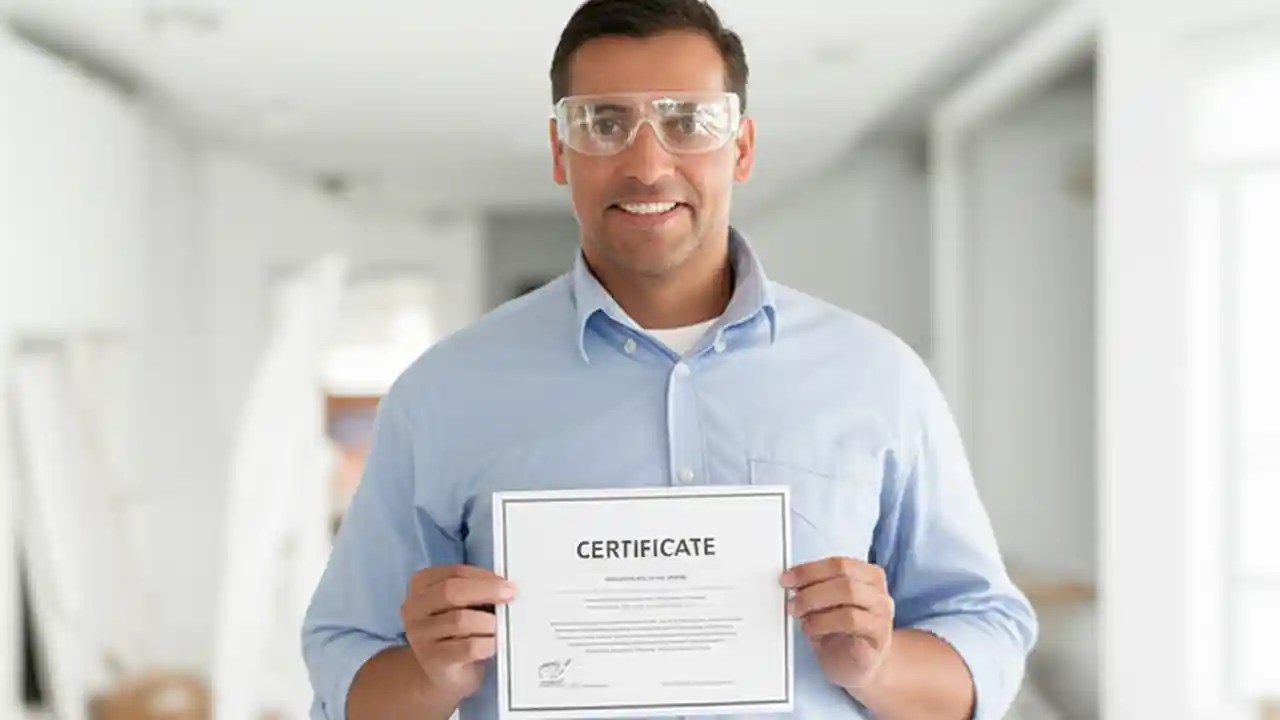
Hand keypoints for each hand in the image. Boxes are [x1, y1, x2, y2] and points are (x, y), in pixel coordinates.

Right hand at [400, 564, 515, 703]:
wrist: (442, 672)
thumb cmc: (455, 631)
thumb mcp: (460, 604)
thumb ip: (474, 590)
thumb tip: (504, 585)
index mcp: (421, 585)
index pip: (454, 573)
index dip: (483, 576)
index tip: (505, 582)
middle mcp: (414, 608)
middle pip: (451, 592)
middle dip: (486, 591)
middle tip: (509, 595)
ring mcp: (421, 635)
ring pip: (460, 620)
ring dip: (488, 621)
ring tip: (499, 626)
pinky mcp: (434, 660)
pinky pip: (468, 647)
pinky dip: (487, 643)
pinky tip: (493, 643)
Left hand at [781, 556, 893, 691]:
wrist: (859, 667)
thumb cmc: (842, 633)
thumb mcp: (825, 605)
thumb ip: (815, 589)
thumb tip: (792, 581)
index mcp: (867, 576)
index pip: (839, 564)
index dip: (809, 570)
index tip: (788, 579)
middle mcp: (878, 592)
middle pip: (844, 576)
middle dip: (811, 586)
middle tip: (792, 600)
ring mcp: (881, 614)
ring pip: (850, 593)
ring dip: (816, 603)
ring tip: (800, 614)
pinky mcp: (878, 636)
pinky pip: (852, 621)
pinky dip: (825, 622)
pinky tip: (813, 629)